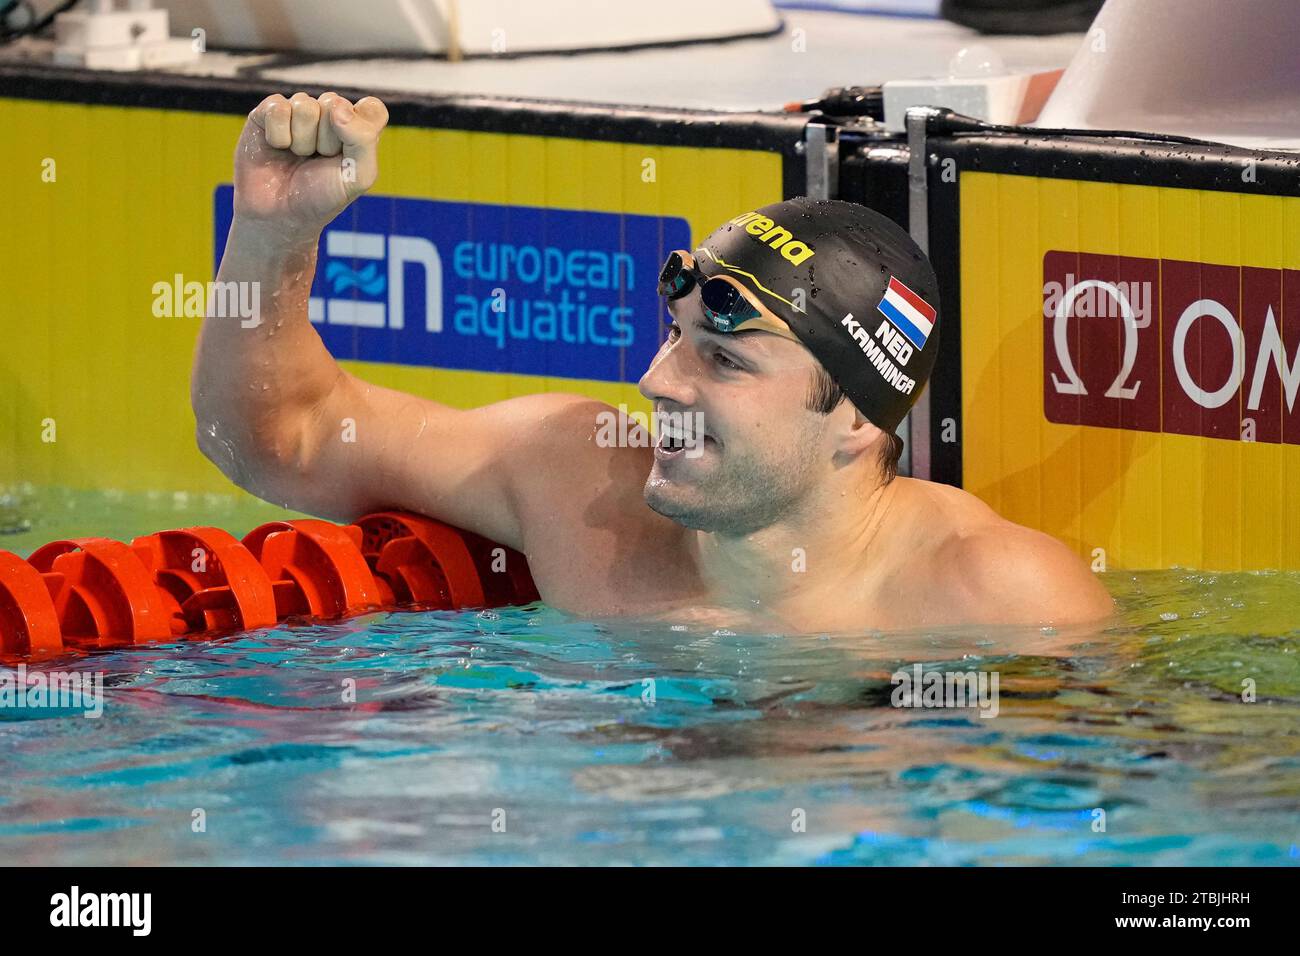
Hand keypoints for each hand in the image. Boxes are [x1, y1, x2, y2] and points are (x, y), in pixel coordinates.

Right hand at [231, 91, 388, 238]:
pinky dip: (278, 136)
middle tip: (318, 161)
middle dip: (326, 141)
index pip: (372, 108)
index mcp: (357, 128)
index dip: (360, 129)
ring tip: (298, 156)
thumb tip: (337, 106)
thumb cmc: (322, 197)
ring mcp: (299, 111)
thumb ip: (363, 139)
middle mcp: (329, 114)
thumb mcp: (357, 177)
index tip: (349, 153)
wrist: (280, 215)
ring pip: (305, 105)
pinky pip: (278, 108)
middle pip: (335, 105)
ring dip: (302, 141)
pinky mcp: (269, 112)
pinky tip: (277, 147)